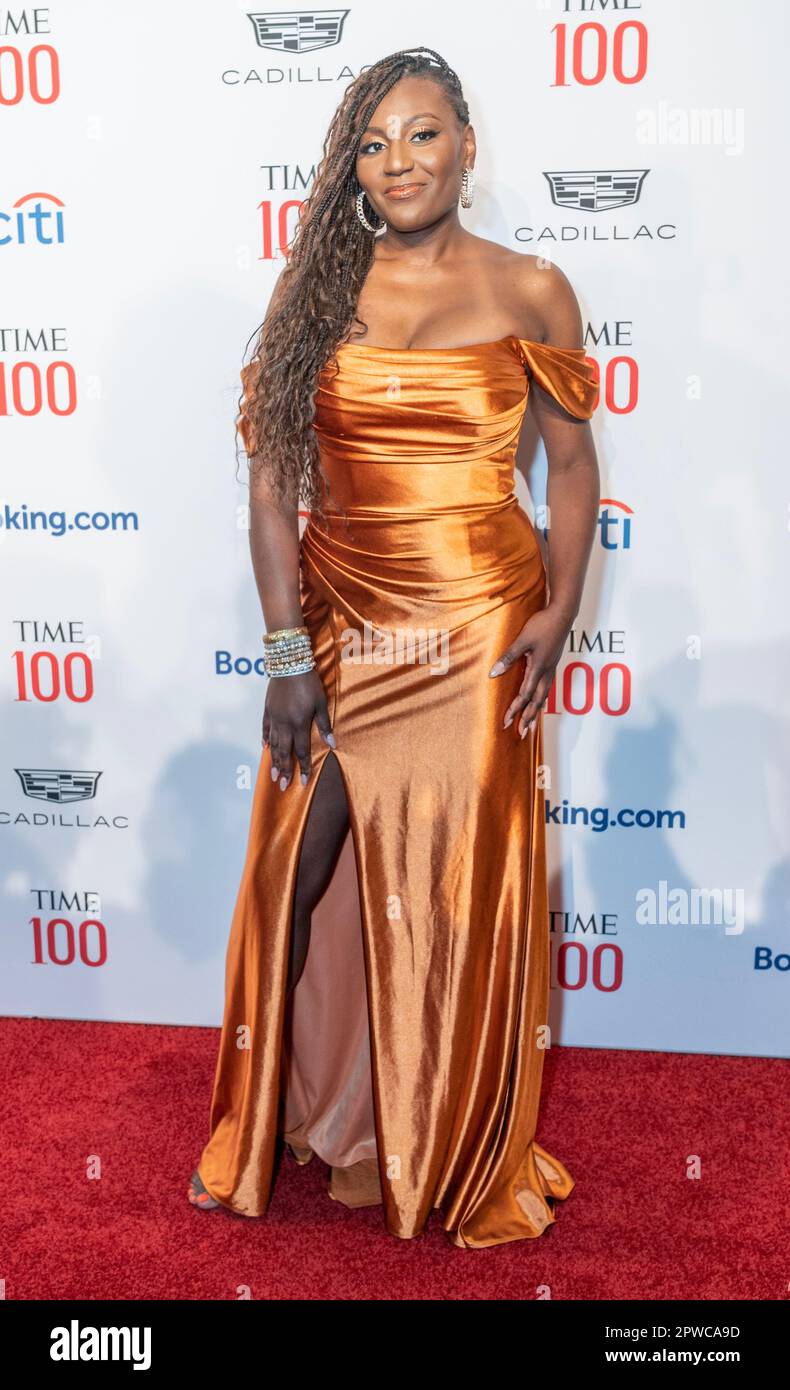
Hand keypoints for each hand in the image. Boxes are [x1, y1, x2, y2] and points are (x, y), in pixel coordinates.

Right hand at [262, 668, 334, 790]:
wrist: (289, 663)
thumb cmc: (309, 682)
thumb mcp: (321, 703)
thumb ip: (324, 725)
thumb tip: (332, 745)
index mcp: (299, 724)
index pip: (302, 752)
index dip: (303, 768)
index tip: (302, 782)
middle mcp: (284, 724)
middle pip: (284, 752)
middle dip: (284, 770)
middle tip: (282, 786)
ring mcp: (274, 718)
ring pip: (274, 744)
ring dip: (274, 761)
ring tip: (273, 775)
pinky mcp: (267, 709)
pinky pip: (265, 729)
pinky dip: (266, 740)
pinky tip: (266, 748)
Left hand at [489, 605, 570, 737]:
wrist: (563, 614)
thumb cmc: (542, 625)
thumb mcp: (522, 641)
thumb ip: (508, 658)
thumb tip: (493, 674)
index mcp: (538, 669)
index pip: (524, 695)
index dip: (515, 709)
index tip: (506, 723)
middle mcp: (547, 672)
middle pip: (537, 701)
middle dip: (528, 717)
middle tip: (521, 733)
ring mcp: (552, 668)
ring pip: (544, 695)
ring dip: (537, 710)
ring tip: (532, 724)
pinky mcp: (553, 662)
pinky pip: (548, 686)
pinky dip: (542, 698)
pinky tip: (541, 700)